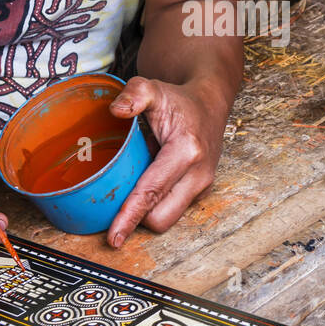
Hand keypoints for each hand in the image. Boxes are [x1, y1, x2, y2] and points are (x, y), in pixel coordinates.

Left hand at [104, 77, 226, 247]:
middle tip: (116, 201)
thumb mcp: (153, 88)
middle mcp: (199, 174)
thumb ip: (134, 93)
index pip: (152, 192)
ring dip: (147, 210)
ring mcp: (203, 185)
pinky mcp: (201, 191)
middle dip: (137, 218)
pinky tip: (149, 183)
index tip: (114, 237)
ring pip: (167, 218)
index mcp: (186, 151)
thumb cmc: (180, 100)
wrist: (210, 103)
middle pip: (160, 218)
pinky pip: (173, 209)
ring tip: (136, 184)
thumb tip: (116, 110)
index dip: (129, 216)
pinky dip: (157, 203)